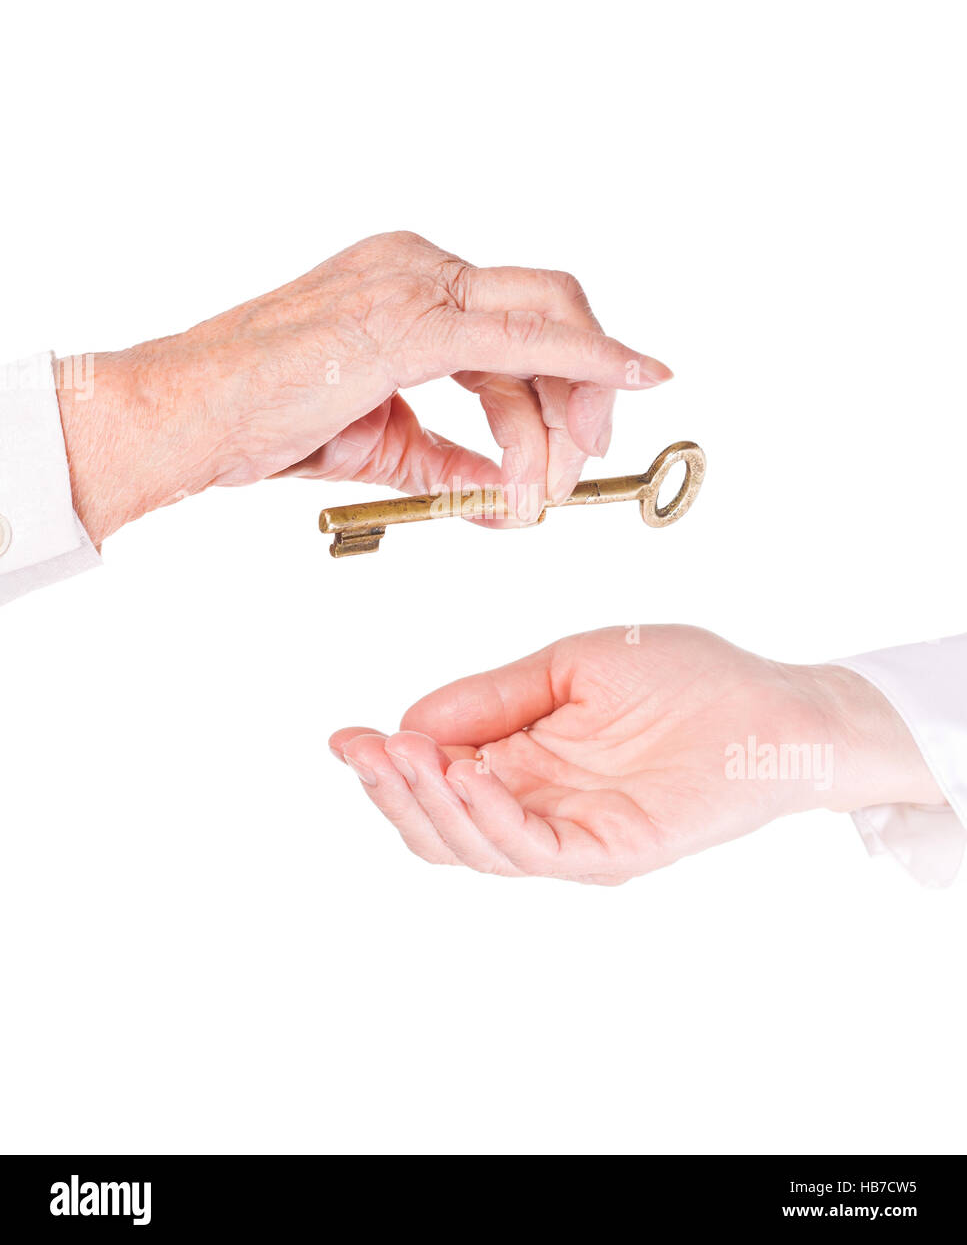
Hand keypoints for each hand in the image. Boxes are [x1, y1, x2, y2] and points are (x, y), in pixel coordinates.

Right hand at [55, 231, 670, 542]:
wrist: (183, 416)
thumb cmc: (257, 417)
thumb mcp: (377, 442)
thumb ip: (445, 458)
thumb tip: (497, 493)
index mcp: (409, 282)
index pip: (518, 320)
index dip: (567, 379)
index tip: (583, 438)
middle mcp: (419, 266)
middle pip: (550, 311)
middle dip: (586, 391)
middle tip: (580, 467)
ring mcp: (415, 283)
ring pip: (544, 332)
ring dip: (564, 421)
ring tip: (535, 497)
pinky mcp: (408, 320)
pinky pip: (524, 338)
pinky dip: (590, 361)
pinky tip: (636, 379)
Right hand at [329, 625, 940, 882]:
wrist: (772, 704)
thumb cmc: (683, 677)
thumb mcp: (567, 666)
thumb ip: (492, 696)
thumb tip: (410, 719)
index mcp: (522, 763)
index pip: (435, 781)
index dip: (386, 763)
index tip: (343, 736)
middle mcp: (539, 808)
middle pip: (440, 826)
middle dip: (390, 790)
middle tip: (358, 748)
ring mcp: (573, 836)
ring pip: (475, 847)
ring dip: (428, 803)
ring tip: (400, 754)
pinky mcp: (612, 852)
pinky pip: (535, 850)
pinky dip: (490, 817)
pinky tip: (463, 773)